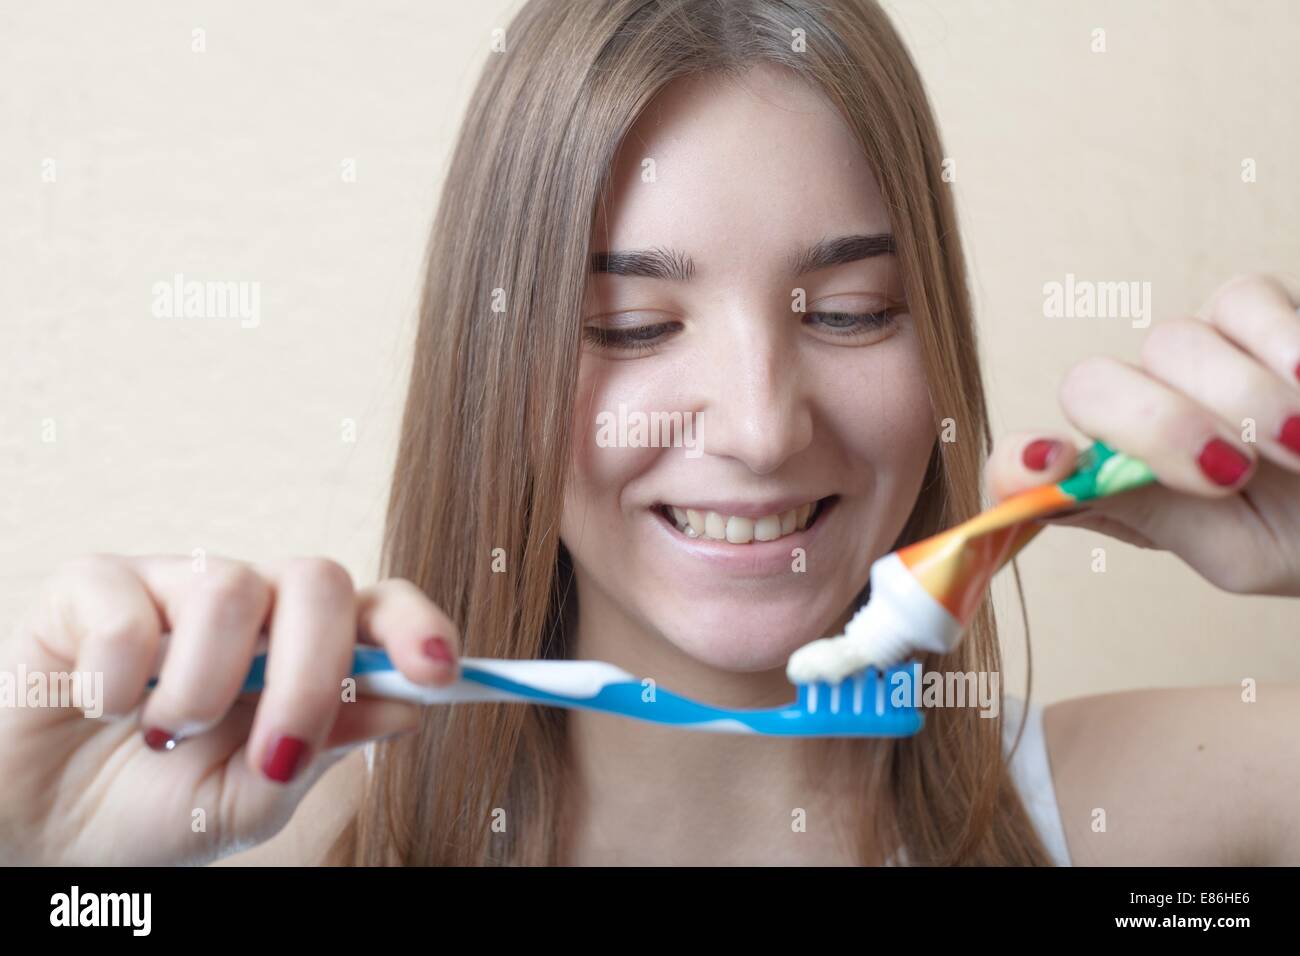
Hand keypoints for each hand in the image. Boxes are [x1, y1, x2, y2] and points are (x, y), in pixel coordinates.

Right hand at [0, 554, 459, 864]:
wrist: (39, 833)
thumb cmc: (153, 809)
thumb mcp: (247, 801)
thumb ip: (320, 751)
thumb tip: (406, 707)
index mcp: (303, 650)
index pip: (379, 608)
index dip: (417, 627)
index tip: (441, 672)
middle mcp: (252, 607)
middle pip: (319, 581)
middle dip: (312, 674)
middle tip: (274, 752)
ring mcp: (173, 587)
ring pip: (230, 588)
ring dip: (204, 688)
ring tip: (165, 737)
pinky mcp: (93, 585)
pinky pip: (130, 606)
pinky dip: (120, 678)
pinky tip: (104, 707)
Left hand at [987, 273, 1299, 597]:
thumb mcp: (1238, 555)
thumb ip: (1152, 517)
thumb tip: (1062, 482)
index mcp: (1115, 487)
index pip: (1023, 467)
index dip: (1018, 462)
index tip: (1054, 462)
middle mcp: (1139, 417)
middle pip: (1090, 386)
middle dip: (1153, 425)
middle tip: (1227, 475)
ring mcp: (1194, 364)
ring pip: (1172, 344)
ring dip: (1237, 399)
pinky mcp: (1259, 316)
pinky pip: (1242, 302)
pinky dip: (1279, 342)